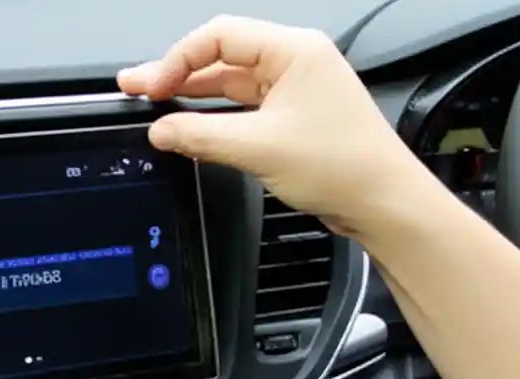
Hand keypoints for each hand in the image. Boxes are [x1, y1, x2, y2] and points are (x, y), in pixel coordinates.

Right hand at [116, 15, 424, 235]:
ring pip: (229, 84)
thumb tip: (161, 129)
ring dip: (191, 96)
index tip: (152, 86)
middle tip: (137, 88)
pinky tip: (188, 127)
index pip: (220, 36)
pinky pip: (241, 108)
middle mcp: (295, 62)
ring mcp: (293, 90)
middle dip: (176, 73)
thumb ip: (199, 135)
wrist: (383, 201)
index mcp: (294, 51)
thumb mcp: (257, 148)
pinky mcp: (291, 118)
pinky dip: (212, 117)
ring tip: (153, 105)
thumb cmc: (344, 165)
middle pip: (221, 57)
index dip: (178, 58)